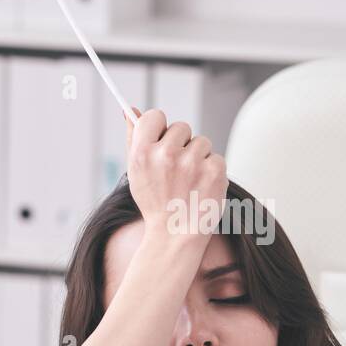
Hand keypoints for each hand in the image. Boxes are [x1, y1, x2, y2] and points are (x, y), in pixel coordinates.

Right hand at [123, 106, 227, 244]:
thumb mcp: (136, 172)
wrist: (176, 235)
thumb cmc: (155, 201)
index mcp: (142, 152)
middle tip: (177, 169)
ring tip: (190, 181)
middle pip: (181, 127)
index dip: (160, 127)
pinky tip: (202, 187)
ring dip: (198, 157)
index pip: (154, 116)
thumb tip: (129, 110)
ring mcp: (192, 163)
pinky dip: (212, 170)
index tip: (162, 139)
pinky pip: (216, 156)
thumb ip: (134, 138)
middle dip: (182, 144)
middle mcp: (166, 154)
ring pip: (201, 141)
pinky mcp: (215, 170)